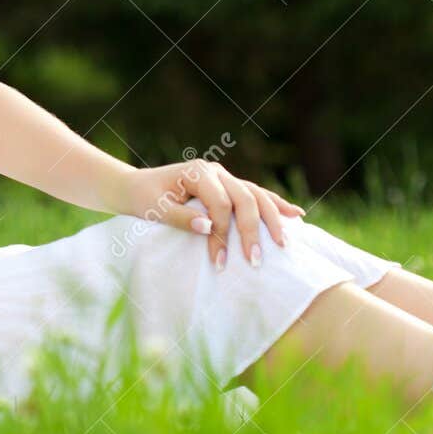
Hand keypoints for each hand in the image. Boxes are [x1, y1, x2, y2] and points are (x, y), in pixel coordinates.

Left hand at [114, 159, 303, 270]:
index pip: (221, 203)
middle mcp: (215, 171)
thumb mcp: (154, 209)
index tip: (220, 261)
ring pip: (256, 194)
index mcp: (197, 172)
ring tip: (284, 242)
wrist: (137, 187)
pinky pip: (257, 194)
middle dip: (252, 230)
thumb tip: (209, 228)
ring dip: (273, 218)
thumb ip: (181, 217)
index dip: (222, 233)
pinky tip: (295, 215)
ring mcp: (225, 177)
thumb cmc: (143, 199)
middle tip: (255, 261)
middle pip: (245, 198)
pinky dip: (275, 205)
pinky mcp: (229, 185)